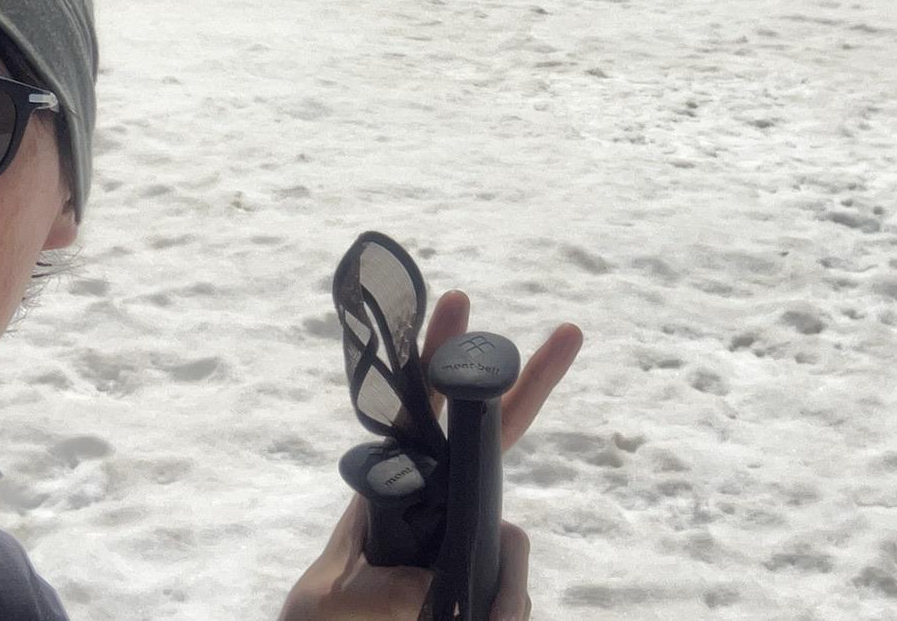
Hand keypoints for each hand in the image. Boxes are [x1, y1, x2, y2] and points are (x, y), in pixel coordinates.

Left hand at [280, 290, 582, 620]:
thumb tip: (432, 582)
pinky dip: (506, 613)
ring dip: (505, 589)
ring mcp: (466, 543)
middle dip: (528, 384)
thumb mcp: (334, 604)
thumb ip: (378, 589)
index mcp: (393, 487)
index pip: (419, 414)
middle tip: (568, 334)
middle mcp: (438, 507)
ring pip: (514, 547)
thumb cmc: (328, 620)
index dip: (440, 360)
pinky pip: (514, 595)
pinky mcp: (485, 584)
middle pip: (492, 435)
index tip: (457, 306)